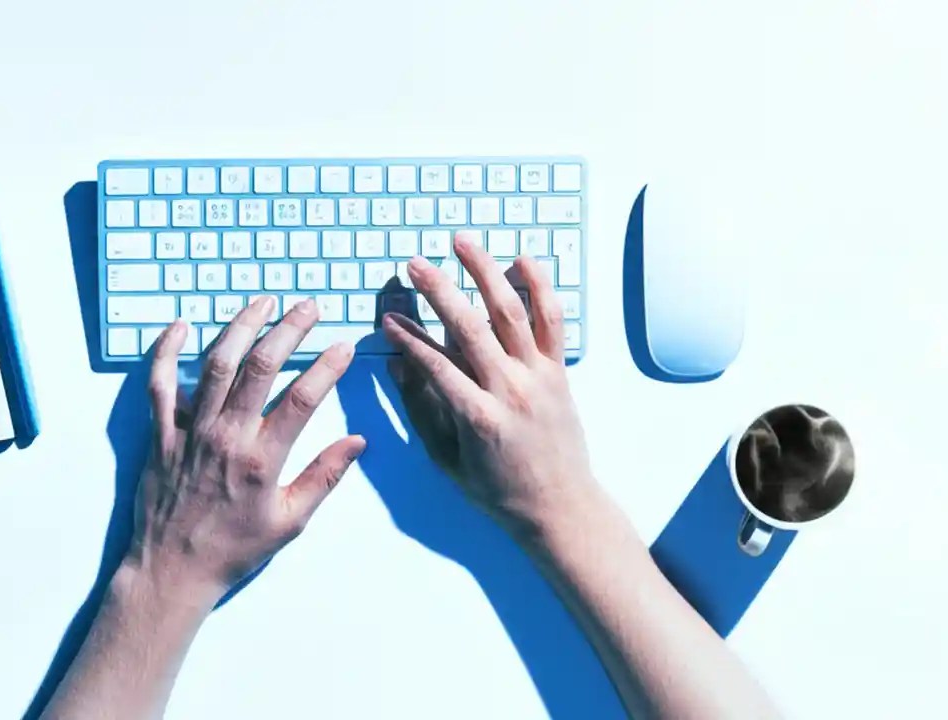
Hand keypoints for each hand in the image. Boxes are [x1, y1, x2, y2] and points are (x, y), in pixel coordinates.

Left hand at [123, 297, 365, 601]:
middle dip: (288, 330)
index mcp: (262, 459)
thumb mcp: (289, 522)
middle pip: (261, 367)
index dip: (327, 367)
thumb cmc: (233, 550)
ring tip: (262, 301)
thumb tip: (357, 442)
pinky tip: (180, 326)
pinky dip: (166, 351)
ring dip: (241, 327)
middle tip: (308, 306)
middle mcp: (226, 436)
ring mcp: (190, 431)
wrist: (170, 570)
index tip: (344, 344)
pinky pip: (160, 383)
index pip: (302, 398)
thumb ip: (323, 477)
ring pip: (216, 364)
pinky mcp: (161, 433)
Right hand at [381, 232, 594, 538]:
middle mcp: (511, 390)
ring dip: (485, 272)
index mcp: (479, 418)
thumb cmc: (498, 490)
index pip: (435, 365)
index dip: (408, 338)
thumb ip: (422, 410)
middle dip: (438, 291)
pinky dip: (540, 287)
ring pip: (510, 312)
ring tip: (462, 242)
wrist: (560, 506)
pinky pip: (552, 321)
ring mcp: (539, 377)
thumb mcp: (448, 459)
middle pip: (469, 328)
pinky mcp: (559, 371)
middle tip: (414, 264)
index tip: (387, 318)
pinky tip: (523, 259)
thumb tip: (397, 365)